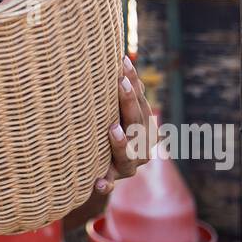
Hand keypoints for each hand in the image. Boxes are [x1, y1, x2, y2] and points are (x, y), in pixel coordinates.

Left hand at [97, 56, 153, 194]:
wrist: (110, 170)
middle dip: (128, 102)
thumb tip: (121, 58)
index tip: (123, 62)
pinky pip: (110, 182)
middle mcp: (141, 145)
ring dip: (120, 142)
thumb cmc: (115, 129)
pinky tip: (98, 183)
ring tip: (113, 129)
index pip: (140, 100)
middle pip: (136, 123)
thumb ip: (123, 92)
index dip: (133, 82)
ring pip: (127, 155)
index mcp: (144, 125)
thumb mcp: (121, 111)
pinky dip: (106, 182)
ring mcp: (129, 164)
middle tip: (121, 83)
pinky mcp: (114, 179)